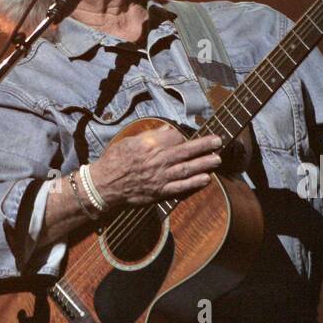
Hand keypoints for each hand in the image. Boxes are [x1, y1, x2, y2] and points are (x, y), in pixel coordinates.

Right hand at [89, 125, 222, 209]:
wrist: (104, 185)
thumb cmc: (114, 161)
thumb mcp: (129, 141)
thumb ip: (149, 136)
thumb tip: (167, 131)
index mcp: (149, 145)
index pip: (174, 137)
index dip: (183, 136)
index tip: (186, 137)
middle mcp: (157, 160)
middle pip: (186, 150)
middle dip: (204, 145)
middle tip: (219, 141)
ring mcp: (160, 177)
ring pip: (187, 169)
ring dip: (204, 164)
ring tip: (217, 159)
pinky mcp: (159, 192)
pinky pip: (180, 187)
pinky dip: (194, 183)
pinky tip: (206, 179)